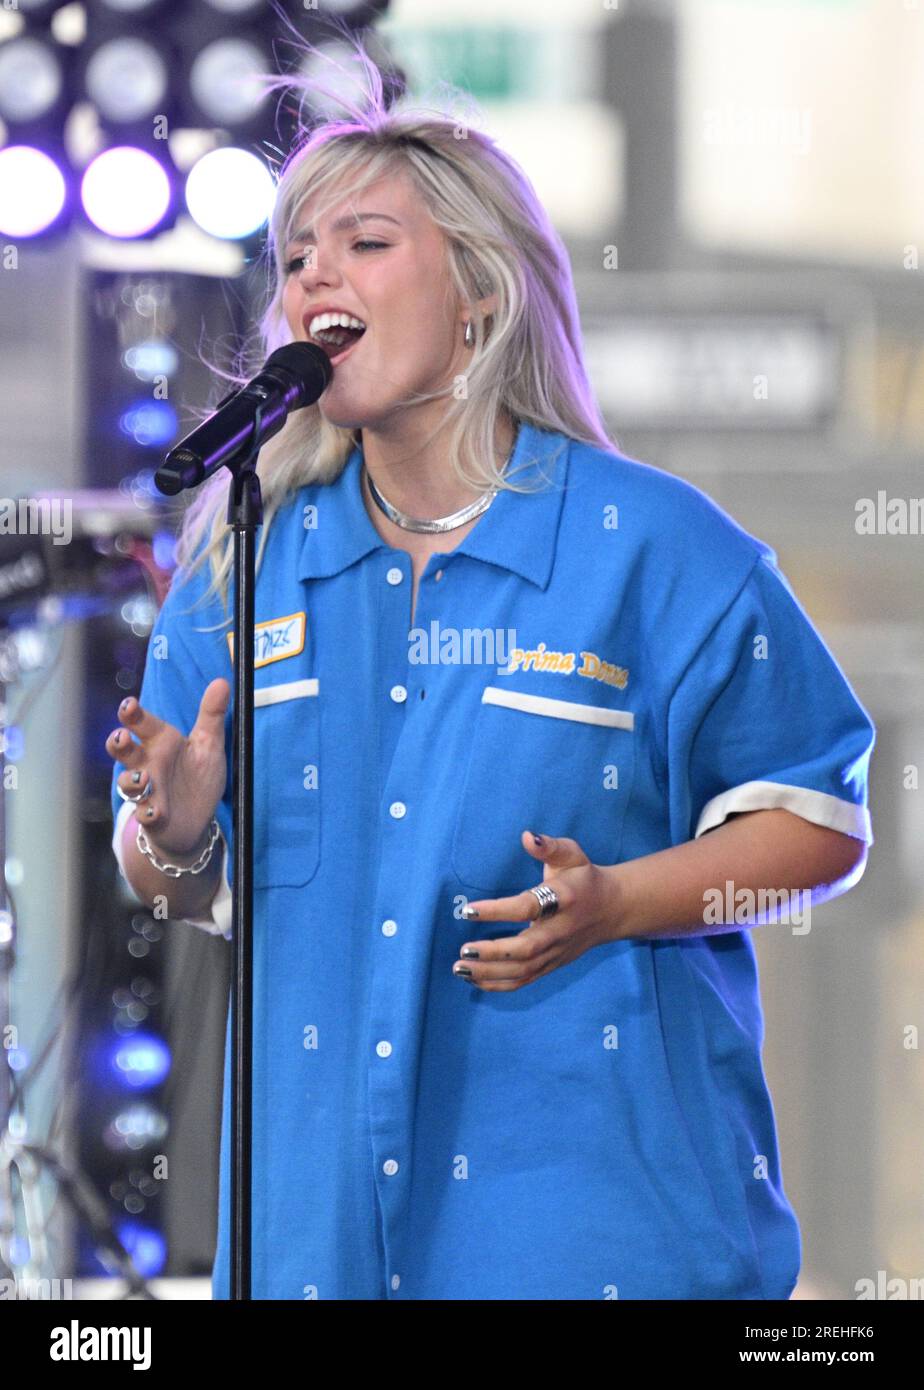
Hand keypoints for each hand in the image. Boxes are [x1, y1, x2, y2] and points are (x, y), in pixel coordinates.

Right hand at [105, 679, 229, 857]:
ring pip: (128, 783)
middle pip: (123, 750)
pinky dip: (148, 813)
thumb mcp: (209, 744)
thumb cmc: (197, 777)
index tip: (129, 705)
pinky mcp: (153, 816)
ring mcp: (147, 791)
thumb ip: (211, 714)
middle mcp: (148, 764)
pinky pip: (145, 814)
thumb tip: (222, 681)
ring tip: (144, 778)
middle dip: (118, 743)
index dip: (133, 713)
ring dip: (132, 780)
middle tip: (122, 737)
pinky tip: (154, 811)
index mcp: (161, 742)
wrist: (197, 819)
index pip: (142, 723)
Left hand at [453, 831, 618, 990]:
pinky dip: (500, 984)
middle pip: (527, 949)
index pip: (528, 907)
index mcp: (563, 899)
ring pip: (524, 969)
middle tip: (464, 949)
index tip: (468, 910)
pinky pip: (526, 980)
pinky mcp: (553, 964)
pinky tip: (476, 979)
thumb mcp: (571, 854)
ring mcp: (557, 952)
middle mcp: (560, 930)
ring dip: (490, 972)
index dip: (497, 910)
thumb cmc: (584, 877)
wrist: (613, 909)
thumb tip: (527, 836)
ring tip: (460, 967)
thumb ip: (549, 846)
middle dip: (493, 952)